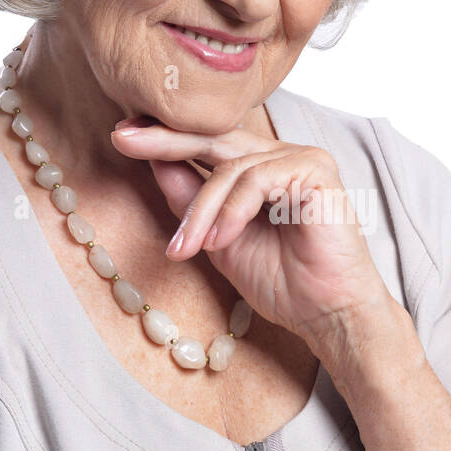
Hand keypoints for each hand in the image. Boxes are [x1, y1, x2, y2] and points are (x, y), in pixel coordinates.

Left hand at [110, 120, 392, 346]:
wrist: (327, 314)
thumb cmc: (283, 283)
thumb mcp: (218, 240)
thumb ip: (191, 201)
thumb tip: (154, 163)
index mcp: (261, 169)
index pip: (209, 144)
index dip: (167, 140)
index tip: (122, 136)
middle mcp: (282, 156)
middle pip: (216, 139)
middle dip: (167, 143)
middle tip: (124, 140)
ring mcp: (302, 160)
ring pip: (231, 168)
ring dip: (201, 211)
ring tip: (187, 248)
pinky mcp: (316, 172)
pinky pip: (258, 180)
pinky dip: (232, 211)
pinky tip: (219, 241)